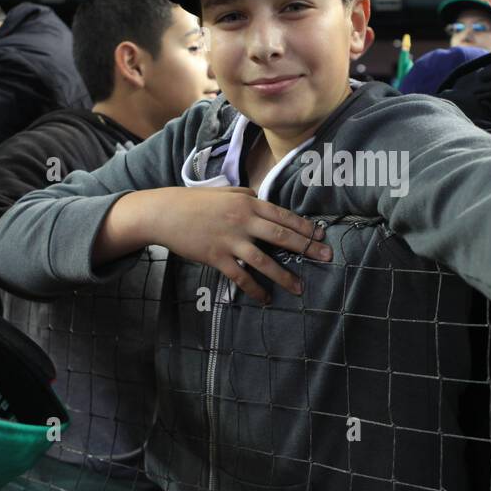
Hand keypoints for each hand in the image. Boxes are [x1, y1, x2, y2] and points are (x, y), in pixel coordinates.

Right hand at [103, 186, 331, 303]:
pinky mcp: (217, 257)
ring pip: (264, 261)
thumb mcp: (226, 192)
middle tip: (326, 258)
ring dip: (284, 276)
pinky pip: (241, 277)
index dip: (305, 227)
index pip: (283, 216)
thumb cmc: (196, 201)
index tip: (321, 236)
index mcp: (248, 204)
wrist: (165, 213)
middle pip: (281, 236)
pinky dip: (255, 289)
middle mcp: (243, 221)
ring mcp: (230, 241)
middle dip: (307, 248)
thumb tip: (267, 203)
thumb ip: (249, 198)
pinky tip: (266, 298)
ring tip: (299, 287)